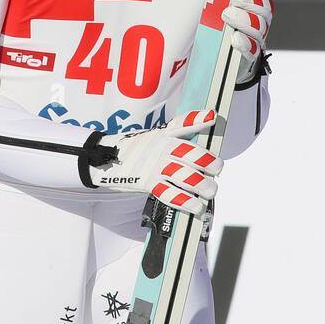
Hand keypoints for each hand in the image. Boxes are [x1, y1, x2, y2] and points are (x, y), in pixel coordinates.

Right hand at [89, 110, 221, 217]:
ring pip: (184, 175)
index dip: (198, 119)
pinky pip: (169, 193)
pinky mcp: (148, 182)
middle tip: (216, 170)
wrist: (107, 160)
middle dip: (208, 163)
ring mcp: (155, 166)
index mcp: (166, 134)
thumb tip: (207, 147)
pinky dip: (185, 201)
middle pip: (190, 153)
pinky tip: (196, 206)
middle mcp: (162, 148)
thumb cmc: (140, 151)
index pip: (183, 124)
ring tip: (210, 191)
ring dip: (201, 185)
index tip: (212, 117)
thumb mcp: (159, 137)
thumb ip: (181, 138)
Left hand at [222, 0, 273, 82]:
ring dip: (245, 19)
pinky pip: (254, 50)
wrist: (218, 61)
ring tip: (226, 15)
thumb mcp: (217, 6)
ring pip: (261, 26)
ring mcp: (257, 39)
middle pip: (266, 7)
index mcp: (254, 7)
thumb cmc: (220, 29)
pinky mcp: (251, 57)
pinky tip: (235, 38)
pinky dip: (245, 43)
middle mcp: (260, 21)